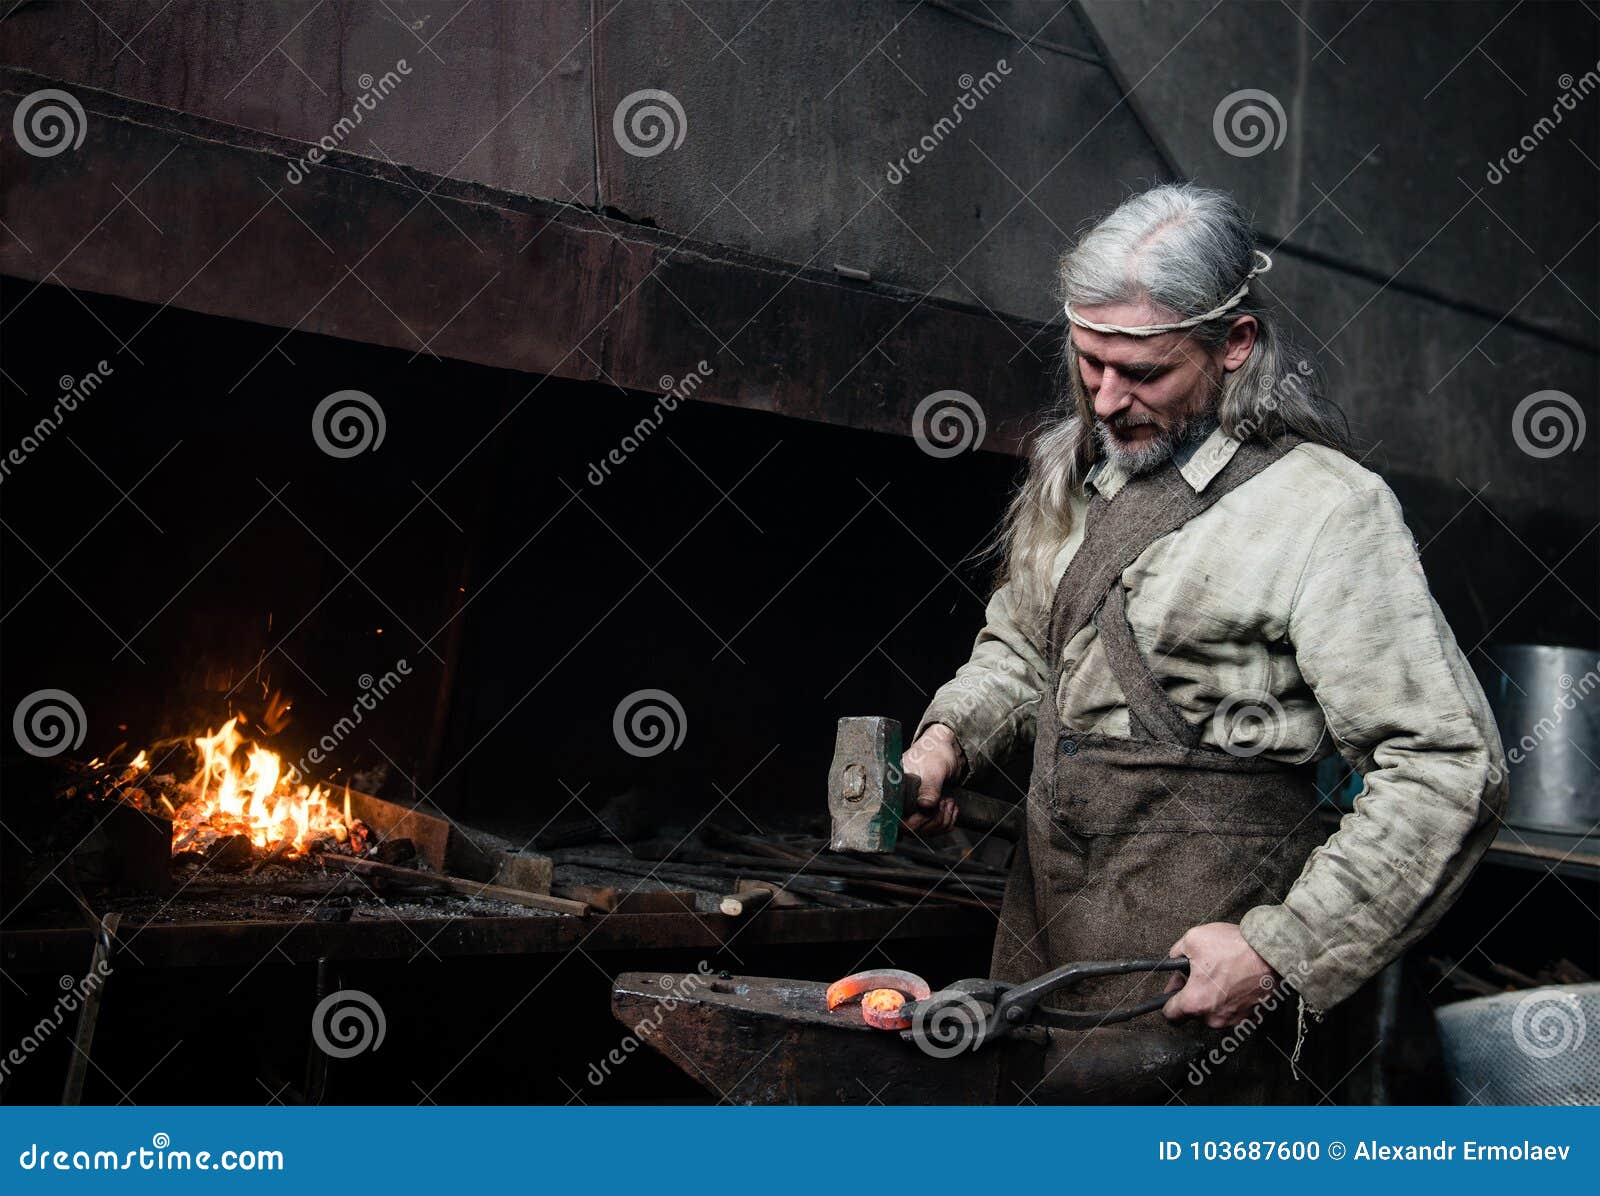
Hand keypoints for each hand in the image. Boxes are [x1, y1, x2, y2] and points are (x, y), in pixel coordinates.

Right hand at [901, 723, 963, 836]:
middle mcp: (901, 801)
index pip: (895, 818)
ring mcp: (912, 807)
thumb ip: (930, 786)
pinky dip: (947, 822)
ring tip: (949, 802)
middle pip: (911, 829)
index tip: (929, 809)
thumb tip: (924, 805)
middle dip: (933, 820)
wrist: (947, 749)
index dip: (913, 821)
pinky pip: (934, 828)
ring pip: (925, 831)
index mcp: (896, 790)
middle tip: (945, 801)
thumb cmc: (936, 752)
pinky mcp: (924, 811)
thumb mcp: (934, 768)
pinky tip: (951, 808)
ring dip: (942, 821)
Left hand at [1162, 922, 1278, 1027]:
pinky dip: (1232, 999)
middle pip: (1194, 1013)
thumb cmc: (1234, 947)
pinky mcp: (1252, 1018)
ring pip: (1214, 1012)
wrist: (1271, 952)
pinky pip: (1234, 1011)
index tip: (1175, 988)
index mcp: (1196, 1003)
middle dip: (1193, 994)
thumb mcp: (1193, 939)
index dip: (1168, 1000)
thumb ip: (1176, 953)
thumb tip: (1174, 960)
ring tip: (1222, 974)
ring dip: (1213, 997)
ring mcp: (1235, 1020)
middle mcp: (1214, 1018)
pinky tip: (1236, 981)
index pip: (1171, 1016)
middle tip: (1199, 974)